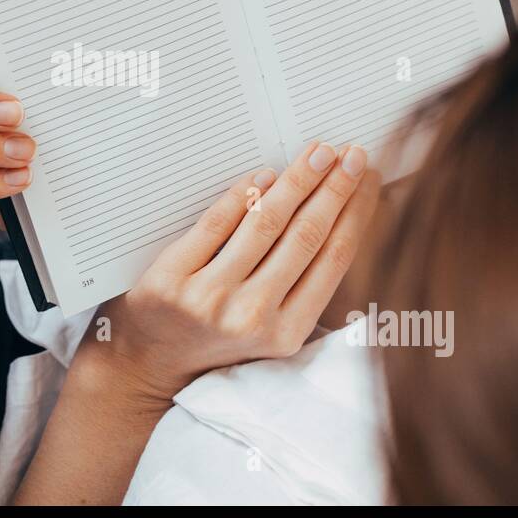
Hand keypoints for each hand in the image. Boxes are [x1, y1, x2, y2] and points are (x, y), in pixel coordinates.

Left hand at [75, 142, 380, 403]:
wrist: (148, 364)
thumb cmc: (213, 340)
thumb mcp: (267, 329)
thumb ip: (298, 284)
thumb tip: (336, 214)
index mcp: (285, 333)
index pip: (333, 260)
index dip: (356, 214)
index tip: (369, 180)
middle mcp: (251, 317)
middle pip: (306, 235)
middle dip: (335, 188)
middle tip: (352, 154)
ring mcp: (209, 297)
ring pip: (265, 223)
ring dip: (297, 181)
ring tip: (317, 153)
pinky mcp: (172, 278)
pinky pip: (216, 223)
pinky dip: (244, 193)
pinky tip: (265, 174)